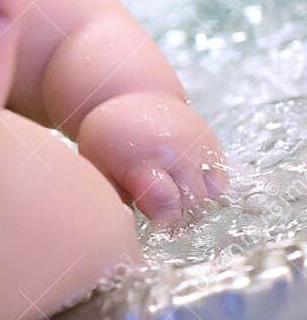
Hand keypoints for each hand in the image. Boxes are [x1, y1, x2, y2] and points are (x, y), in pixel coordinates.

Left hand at [76, 91, 227, 223]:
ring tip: (174, 200)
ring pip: (210, 195)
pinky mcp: (212, 145)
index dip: (162, 219)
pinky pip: (221, 181)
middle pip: (192, 204)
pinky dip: (208, 192)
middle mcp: (177, 155)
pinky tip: (187, 187)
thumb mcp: (99, 164)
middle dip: (178, 215)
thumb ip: (114, 194)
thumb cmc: (110, 138)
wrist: (133, 96)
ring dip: (194, 205)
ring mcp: (198, 150)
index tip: (155, 222)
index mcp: (144, 162)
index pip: (166, 204)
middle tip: (162, 213)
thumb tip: (125, 223)